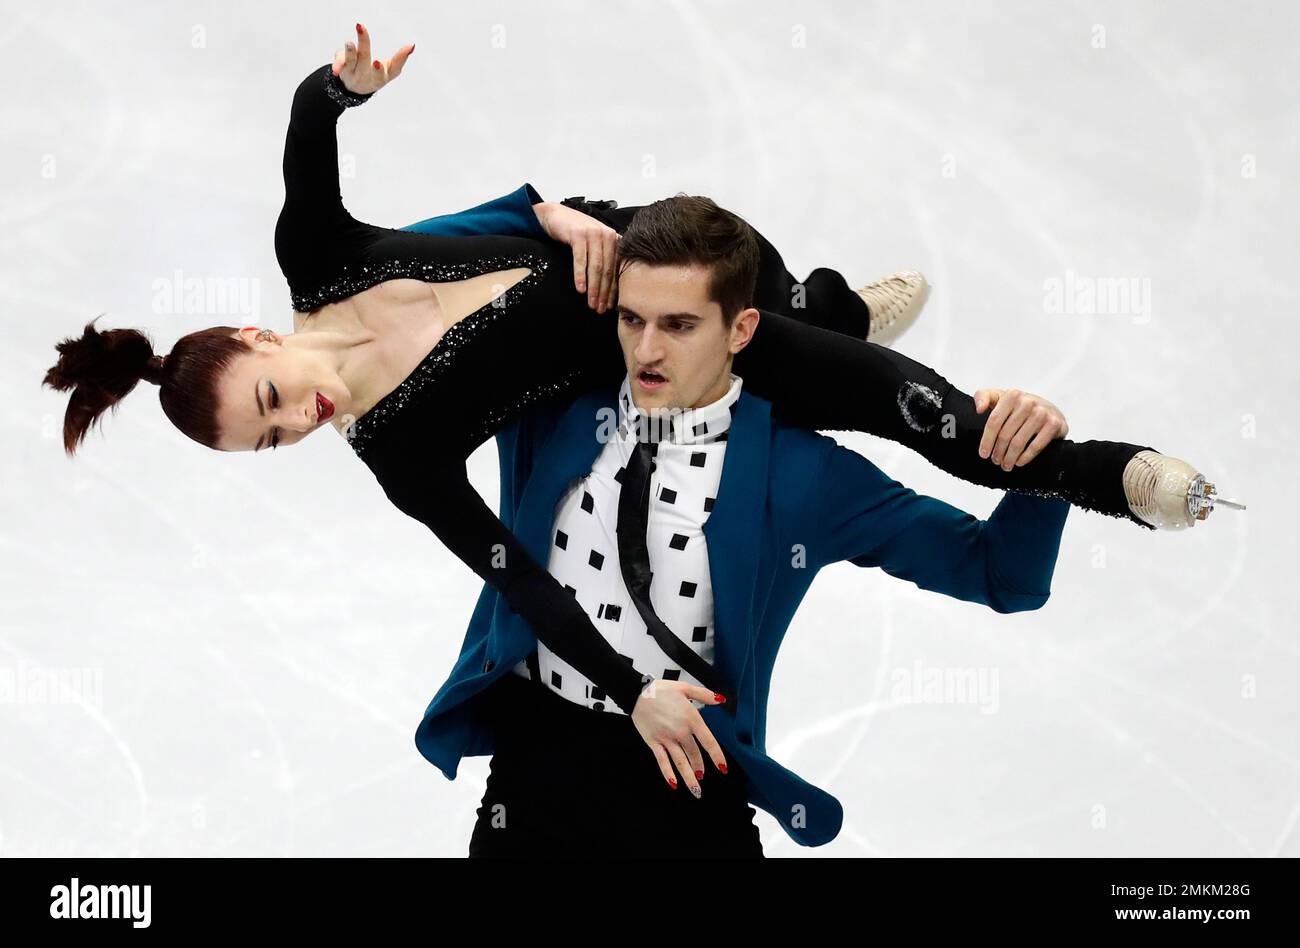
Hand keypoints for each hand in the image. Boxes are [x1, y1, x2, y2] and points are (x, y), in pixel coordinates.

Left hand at [331, 22, 413, 94]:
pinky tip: (335, 67)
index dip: (380, 69)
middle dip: (364, 50)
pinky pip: (339, 62)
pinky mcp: (342, 68)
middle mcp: (365, 76)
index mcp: (380, 78)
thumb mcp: (391, 70)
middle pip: (364, 60)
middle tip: (365, 40)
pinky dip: (337, 63)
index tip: (378, 62)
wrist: (355, 88)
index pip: (382, 74)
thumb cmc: (376, 74)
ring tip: (349, 42)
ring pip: (350, 61)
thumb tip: (412, 45)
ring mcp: (353, 72)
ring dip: (350, 52)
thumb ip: (401, 58)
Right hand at [531, 201, 620, 312]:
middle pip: (607, 270)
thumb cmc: (576, 233)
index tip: (610, 306)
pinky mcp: (578, 234)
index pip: (616, 269)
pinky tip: (580, 289)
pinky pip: (580, 259)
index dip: (613, 290)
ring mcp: (593, 233)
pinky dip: (580, 276)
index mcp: (614, 240)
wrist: (556, 216)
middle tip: (599, 309)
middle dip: (604, 292)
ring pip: (596, 267)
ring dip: (594, 288)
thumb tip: (612, 287)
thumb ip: (605, 259)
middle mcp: (607, 235)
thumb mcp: (594, 245)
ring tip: (591, 303)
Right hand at [629, 679, 728, 796]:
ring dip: (689, 778)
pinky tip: (673, 784)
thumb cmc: (661, 690)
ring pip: (681, 762)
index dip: (717, 756)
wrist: (637, 693)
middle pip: (694, 755)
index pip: (709, 742)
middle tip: (702, 776)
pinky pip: (662, 761)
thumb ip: (705, 695)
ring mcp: (667, 739)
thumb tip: (721, 700)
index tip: (723, 768)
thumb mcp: (685, 688)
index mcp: (691, 719)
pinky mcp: (654, 743)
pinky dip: (668, 774)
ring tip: (696, 790)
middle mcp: (681, 732)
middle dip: (700, 768)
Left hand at [974, 388, 1068, 469]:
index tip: (983, 454)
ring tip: (1006, 464)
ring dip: (1010, 457)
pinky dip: (1025, 457)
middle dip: (998, 451)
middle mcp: (1028, 402)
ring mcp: (1042, 413)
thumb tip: (979, 409)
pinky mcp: (1054, 424)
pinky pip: (1035, 446)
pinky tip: (1019, 462)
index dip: (987, 440)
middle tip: (996, 461)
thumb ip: (983, 396)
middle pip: (1005, 435)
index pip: (994, 422)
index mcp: (1012, 395)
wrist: (1048, 409)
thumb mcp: (998, 397)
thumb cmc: (1018, 406)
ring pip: (1018, 442)